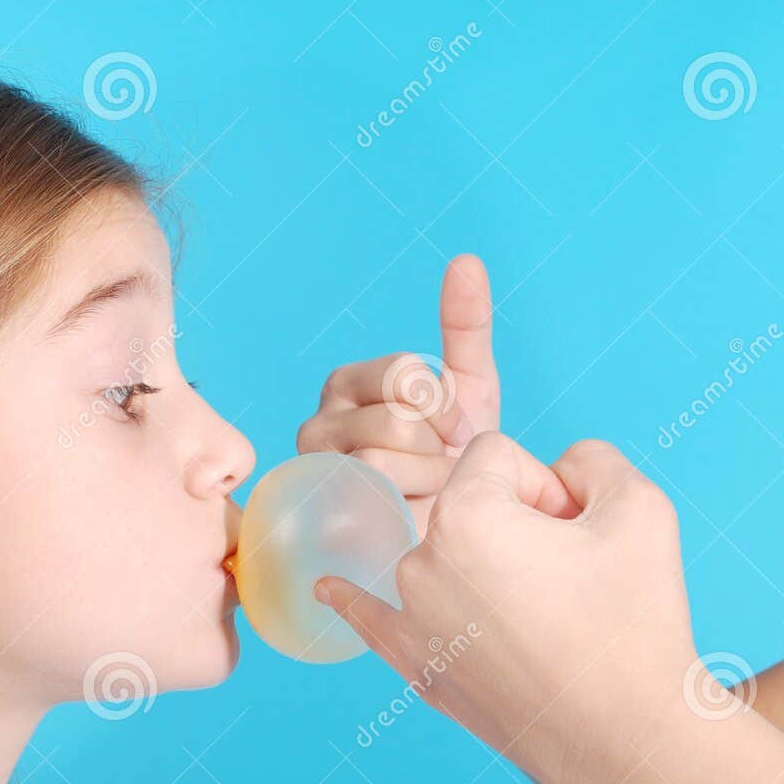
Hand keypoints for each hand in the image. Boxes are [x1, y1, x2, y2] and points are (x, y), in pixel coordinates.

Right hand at [296, 254, 500, 536]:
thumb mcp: (469, 385)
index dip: (446, 406)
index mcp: (350, 381)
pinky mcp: (319, 519)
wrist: (453, 524)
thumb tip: (467, 260)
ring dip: (425, 484)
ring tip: (426, 490)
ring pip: (381, 466)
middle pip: (395, 423)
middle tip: (440, 465)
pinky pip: (368, 508)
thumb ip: (464, 324)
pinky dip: (405, 511)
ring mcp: (314, 473)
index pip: (405, 376)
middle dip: (437, 449)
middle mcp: (320, 422)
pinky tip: (410, 512)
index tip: (456, 430)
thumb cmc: (455, 455)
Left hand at [314, 434, 699, 783]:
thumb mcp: (639, 507)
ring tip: (542, 617)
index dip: (545, 485)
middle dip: (516, 525)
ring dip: (483, 566)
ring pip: (443, 556)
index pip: (495, 456)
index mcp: (464, 516)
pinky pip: (371, 618)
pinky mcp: (416, 666)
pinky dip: (351, 600)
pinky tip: (324, 588)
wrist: (626, 739)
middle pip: (466, 507)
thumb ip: (592, 459)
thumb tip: (558, 470)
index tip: (578, 531)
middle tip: (570, 579)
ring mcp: (410, 620)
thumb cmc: (635, 623)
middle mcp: (420, 563)